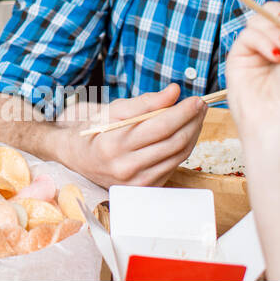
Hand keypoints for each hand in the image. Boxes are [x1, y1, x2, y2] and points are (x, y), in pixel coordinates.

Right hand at [62, 84, 206, 187]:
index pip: (160, 127)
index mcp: (114, 144)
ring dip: (192, 134)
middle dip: (192, 121)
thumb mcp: (113, 110)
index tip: (196, 100)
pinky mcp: (145, 188)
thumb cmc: (96, 130)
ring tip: (196, 117)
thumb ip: (145, 102)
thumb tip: (175, 91)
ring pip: (179, 155)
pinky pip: (173, 166)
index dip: (183, 112)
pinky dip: (183, 148)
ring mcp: (137, 182)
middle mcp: (126, 167)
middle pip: (174, 142)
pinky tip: (184, 133)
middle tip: (201, 105)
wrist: (78, 159)